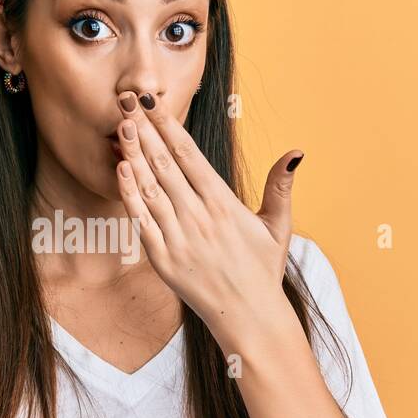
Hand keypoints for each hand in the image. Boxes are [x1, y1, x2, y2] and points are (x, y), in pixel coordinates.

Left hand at [113, 90, 302, 337]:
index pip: (189, 155)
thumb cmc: (262, 271)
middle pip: (164, 164)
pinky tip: (121, 169)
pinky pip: (142, 220)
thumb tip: (296, 152)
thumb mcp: (277, 226)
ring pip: (150, 187)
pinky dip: (130, 193)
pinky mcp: (162, 258)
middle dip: (145, 129)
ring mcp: (178, 238)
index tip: (154, 102)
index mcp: (223, 204)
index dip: (169, 125)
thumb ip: (280, 187)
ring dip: (133, 154)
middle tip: (127, 99)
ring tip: (121, 125)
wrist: (249, 318)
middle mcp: (199, 217)